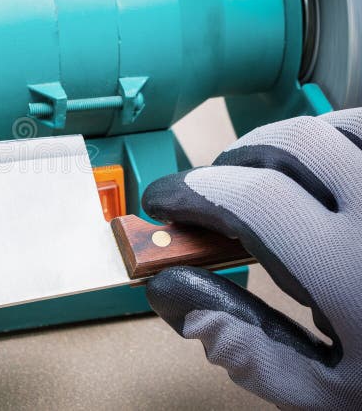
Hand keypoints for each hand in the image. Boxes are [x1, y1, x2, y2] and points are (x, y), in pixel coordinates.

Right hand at [141, 109, 361, 408]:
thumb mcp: (331, 395)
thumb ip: (247, 347)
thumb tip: (175, 298)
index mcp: (352, 273)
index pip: (242, 199)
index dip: (187, 192)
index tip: (164, 202)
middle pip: (283, 145)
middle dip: (230, 165)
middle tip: (215, 197)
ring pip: (334, 124)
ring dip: (285, 147)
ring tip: (272, 181)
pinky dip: (341, 137)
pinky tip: (334, 168)